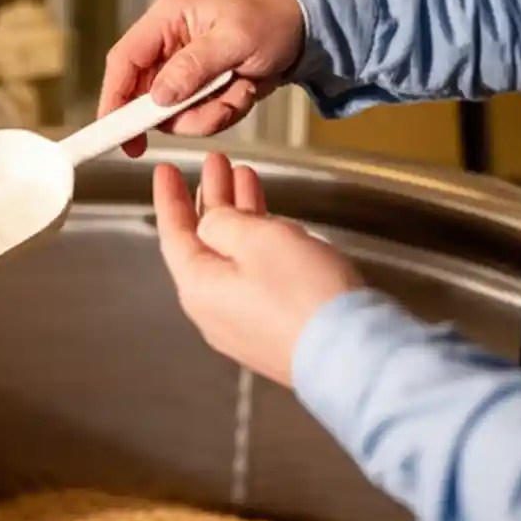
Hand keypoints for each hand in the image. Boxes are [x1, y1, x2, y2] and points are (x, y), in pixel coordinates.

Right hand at [99, 0, 305, 157]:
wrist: (305, 32)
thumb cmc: (271, 20)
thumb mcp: (234, 40)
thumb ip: (194, 66)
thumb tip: (159, 95)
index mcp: (167, 20)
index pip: (124, 61)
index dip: (113, 97)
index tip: (114, 130)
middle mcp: (168, 46)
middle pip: (146, 96)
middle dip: (181, 113)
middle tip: (210, 110)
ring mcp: (182, 71)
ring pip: (174, 115)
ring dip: (209, 113)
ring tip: (240, 90)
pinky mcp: (198, 90)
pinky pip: (197, 118)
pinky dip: (223, 113)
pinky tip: (243, 91)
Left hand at [154, 153, 363, 386]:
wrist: (354, 354)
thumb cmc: (305, 299)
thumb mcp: (256, 240)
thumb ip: (223, 224)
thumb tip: (211, 224)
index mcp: (198, 288)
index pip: (173, 234)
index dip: (169, 198)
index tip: (166, 173)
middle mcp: (214, 311)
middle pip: (204, 244)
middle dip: (211, 199)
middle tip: (217, 166)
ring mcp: (245, 323)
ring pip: (233, 258)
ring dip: (239, 216)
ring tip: (246, 180)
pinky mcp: (275, 328)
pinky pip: (256, 277)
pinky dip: (259, 244)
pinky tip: (272, 225)